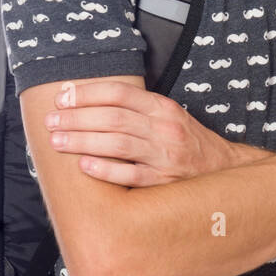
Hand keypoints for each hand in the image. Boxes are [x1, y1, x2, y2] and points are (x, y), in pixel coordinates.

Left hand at [44, 79, 236, 185]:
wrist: (224, 171)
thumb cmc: (186, 143)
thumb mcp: (167, 116)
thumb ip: (135, 109)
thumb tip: (86, 103)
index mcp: (162, 107)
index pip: (119, 93)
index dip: (87, 93)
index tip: (62, 98)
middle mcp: (164, 128)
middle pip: (113, 117)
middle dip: (77, 118)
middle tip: (51, 121)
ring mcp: (165, 156)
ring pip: (118, 144)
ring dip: (83, 141)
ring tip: (57, 141)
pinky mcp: (164, 183)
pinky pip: (131, 175)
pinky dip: (106, 170)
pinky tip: (84, 166)